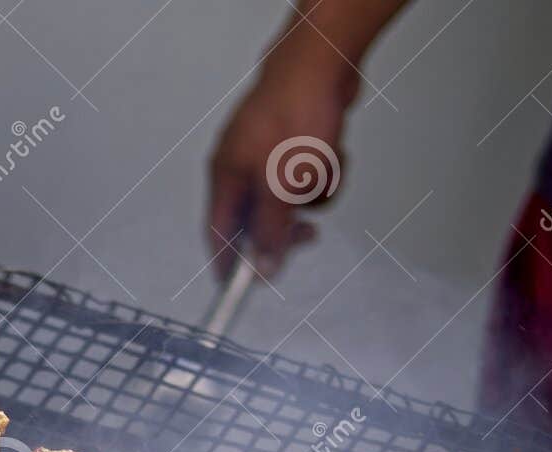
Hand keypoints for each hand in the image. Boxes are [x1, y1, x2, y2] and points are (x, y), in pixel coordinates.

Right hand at [207, 47, 355, 280]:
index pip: (218, 234)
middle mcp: (242, 167)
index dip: (227, 264)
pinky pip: (308, 178)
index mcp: (226, 177)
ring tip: (324, 170)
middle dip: (286, 226)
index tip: (239, 289)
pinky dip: (324, 173)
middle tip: (308, 234)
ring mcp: (269, 155)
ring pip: (290, 200)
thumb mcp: (280, 187)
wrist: (323, 63)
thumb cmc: (293, 117)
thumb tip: (262, 269)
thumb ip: (269, 232)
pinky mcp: (295, 144)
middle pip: (258, 219)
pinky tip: (333, 153)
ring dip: (313, 195)